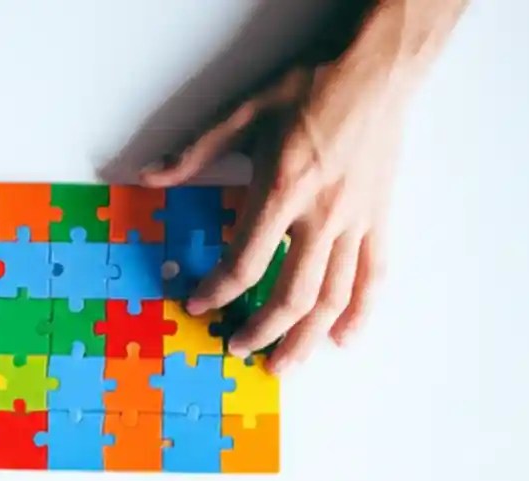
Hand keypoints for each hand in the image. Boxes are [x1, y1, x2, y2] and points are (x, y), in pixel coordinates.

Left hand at [142, 54, 400, 373]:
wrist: (378, 67)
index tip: (198, 303)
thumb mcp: (244, 111)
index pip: (247, 260)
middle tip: (238, 348)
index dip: (218, 289)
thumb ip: (195, 152)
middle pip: (293, 293)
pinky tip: (344, 339)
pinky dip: (361, 311)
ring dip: (308, 337)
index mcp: (284, 188)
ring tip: (285, 365)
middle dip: (263, 330)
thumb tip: (149, 175)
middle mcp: (323, 213)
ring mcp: (356, 220)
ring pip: (334, 296)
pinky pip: (373, 274)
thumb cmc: (313, 85)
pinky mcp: (379, 217)